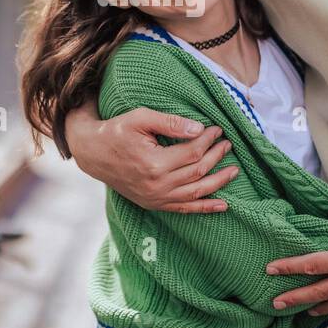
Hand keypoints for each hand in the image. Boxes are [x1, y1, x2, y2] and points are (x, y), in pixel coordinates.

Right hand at [63, 100, 237, 212]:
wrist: (93, 154)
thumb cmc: (116, 132)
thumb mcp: (140, 118)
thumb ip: (170, 122)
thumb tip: (199, 129)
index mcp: (154, 164)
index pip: (192, 152)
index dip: (208, 140)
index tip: (217, 129)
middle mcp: (156, 185)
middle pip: (198, 172)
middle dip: (217, 157)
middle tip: (227, 144)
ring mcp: (156, 198)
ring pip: (196, 192)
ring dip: (218, 182)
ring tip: (233, 171)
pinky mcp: (154, 204)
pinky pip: (184, 209)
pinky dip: (205, 208)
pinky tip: (223, 205)